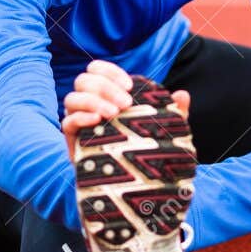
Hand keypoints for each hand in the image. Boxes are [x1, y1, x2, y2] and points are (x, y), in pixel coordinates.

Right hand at [61, 60, 189, 154]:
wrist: (128, 182)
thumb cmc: (143, 148)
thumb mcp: (161, 131)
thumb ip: (173, 113)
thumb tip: (183, 95)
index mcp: (104, 94)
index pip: (96, 69)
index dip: (110, 72)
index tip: (131, 86)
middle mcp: (87, 103)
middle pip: (83, 80)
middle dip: (105, 87)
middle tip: (126, 103)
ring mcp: (78, 121)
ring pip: (72, 98)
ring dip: (93, 101)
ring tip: (114, 114)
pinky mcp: (72, 140)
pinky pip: (67, 122)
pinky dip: (80, 117)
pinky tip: (97, 121)